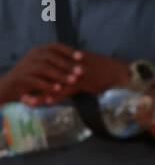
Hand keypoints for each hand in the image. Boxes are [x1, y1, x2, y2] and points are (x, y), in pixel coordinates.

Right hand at [0, 43, 81, 103]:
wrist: (10, 87)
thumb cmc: (34, 77)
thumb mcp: (46, 68)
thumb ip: (60, 64)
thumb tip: (84, 64)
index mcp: (39, 51)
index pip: (55, 46)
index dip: (69, 50)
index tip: (82, 57)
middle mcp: (31, 56)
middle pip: (51, 57)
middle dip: (67, 64)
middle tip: (81, 72)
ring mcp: (25, 66)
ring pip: (44, 68)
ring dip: (60, 75)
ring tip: (72, 81)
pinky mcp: (20, 78)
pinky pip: (35, 80)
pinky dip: (47, 84)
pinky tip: (58, 89)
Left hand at [0, 46, 128, 105]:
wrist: (121, 73)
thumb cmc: (108, 72)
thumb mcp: (90, 69)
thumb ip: (77, 73)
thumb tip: (69, 82)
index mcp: (71, 63)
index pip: (50, 70)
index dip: (38, 79)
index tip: (27, 87)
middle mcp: (71, 67)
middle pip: (47, 78)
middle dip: (35, 87)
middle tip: (23, 95)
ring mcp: (76, 75)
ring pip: (53, 85)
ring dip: (40, 94)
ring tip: (28, 101)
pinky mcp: (83, 82)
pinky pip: (66, 90)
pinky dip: (55, 96)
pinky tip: (46, 102)